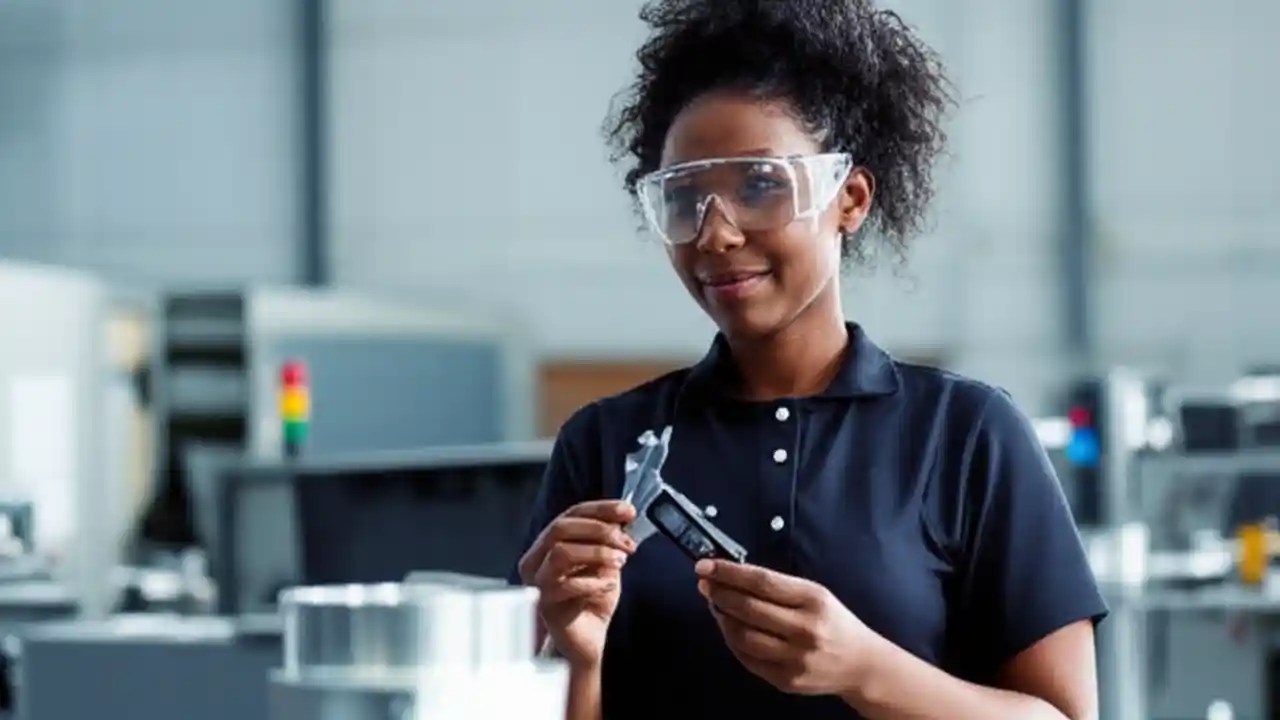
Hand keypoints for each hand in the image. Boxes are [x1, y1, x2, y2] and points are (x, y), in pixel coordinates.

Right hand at [518, 500, 636, 668]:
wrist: (589, 640)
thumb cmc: (593, 599)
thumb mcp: (605, 562)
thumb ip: (609, 540)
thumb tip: (623, 516)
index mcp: (551, 543)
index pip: (571, 513)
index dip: (600, 508)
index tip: (628, 511)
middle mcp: (537, 559)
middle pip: (560, 528)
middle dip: (599, 529)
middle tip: (626, 542)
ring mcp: (538, 582)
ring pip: (561, 553)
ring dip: (596, 553)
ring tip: (620, 562)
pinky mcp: (544, 605)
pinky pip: (566, 586)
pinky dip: (592, 583)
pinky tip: (607, 587)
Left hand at [696, 559, 876, 696]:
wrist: (861, 666)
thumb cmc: (833, 622)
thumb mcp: (816, 594)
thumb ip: (778, 587)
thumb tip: (732, 577)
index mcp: (813, 600)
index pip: (762, 582)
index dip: (729, 573)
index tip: (706, 566)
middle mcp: (805, 629)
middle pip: (749, 608)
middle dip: (720, 593)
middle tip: (705, 583)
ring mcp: (795, 658)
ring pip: (743, 636)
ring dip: (721, 618)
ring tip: (715, 604)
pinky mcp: (786, 680)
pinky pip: (747, 658)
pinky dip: (731, 640)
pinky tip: (727, 627)